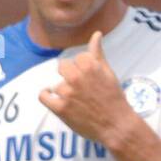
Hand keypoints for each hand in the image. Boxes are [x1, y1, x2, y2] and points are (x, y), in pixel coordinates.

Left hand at [39, 30, 136, 145]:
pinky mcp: (60, 108)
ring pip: (57, 85)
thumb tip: (96, 34)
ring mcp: (67, 93)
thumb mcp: (108, 72)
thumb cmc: (114, 98)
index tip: (89, 80)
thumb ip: (98, 53)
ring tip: (77, 102)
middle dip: (69, 76)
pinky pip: (44, 96)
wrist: (116, 126)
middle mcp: (76, 77)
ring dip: (64, 92)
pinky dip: (46, 96)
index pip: (76, 59)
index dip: (82, 69)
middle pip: (62, 67)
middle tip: (80, 89)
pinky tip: (52, 97)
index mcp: (88, 65)